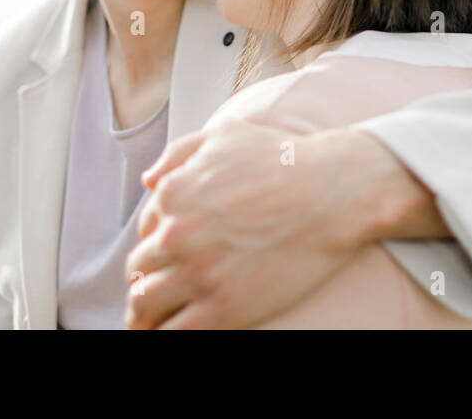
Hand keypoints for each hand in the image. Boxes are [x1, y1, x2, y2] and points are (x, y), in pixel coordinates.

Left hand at [123, 118, 390, 328]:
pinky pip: (174, 333)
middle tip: (157, 290)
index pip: (145, 230)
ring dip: (142, 315)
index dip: (157, 242)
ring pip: (144, 305)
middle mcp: (177, 234)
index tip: (171, 254)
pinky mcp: (224, 307)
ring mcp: (199, 273)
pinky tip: (168, 333)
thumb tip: (148, 180)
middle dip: (145, 279)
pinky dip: (162, 335)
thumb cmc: (283, 160)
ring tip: (150, 322)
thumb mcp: (224, 136)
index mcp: (173, 194)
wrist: (333, 192)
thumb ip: (178, 154)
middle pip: (138, 269)